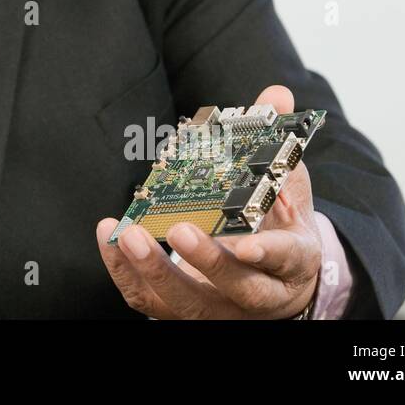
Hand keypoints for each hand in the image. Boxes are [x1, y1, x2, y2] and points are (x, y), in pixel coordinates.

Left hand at [96, 84, 320, 318]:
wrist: (276, 276)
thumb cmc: (278, 224)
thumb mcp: (287, 185)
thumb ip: (278, 142)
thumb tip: (275, 93)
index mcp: (293, 259)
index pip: (285, 259)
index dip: (267, 254)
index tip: (245, 244)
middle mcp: (260, 292)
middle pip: (237, 288)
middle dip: (206, 262)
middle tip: (177, 229)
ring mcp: (222, 307)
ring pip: (190, 303)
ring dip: (156, 271)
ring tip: (128, 235)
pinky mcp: (186, 311)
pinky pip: (151, 303)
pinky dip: (127, 274)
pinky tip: (110, 241)